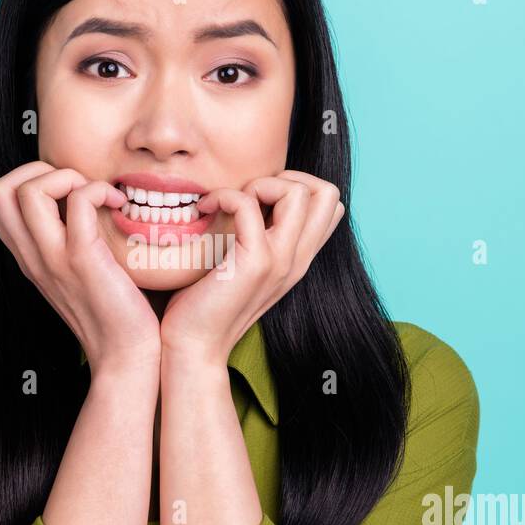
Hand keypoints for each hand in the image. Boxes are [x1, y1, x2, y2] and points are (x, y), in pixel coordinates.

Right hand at [0, 161, 160, 370]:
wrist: (125, 358)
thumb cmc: (113, 314)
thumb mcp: (77, 274)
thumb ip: (67, 241)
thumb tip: (79, 203)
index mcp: (28, 258)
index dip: (23, 180)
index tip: (64, 191)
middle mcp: (32, 257)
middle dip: (37, 169)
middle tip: (77, 186)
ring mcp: (53, 259)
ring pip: (29, 191)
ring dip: (67, 176)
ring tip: (96, 193)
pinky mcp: (82, 261)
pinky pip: (78, 201)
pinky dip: (99, 189)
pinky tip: (118, 204)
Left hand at [159, 169, 344, 365]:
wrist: (193, 347)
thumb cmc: (205, 305)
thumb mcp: (240, 266)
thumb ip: (254, 238)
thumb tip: (245, 200)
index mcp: (298, 259)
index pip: (330, 205)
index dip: (298, 186)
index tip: (258, 198)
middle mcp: (298, 259)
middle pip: (328, 193)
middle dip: (287, 177)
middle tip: (249, 194)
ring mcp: (281, 261)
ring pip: (300, 192)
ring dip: (259, 184)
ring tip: (228, 203)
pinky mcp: (256, 263)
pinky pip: (249, 205)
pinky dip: (224, 195)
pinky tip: (204, 209)